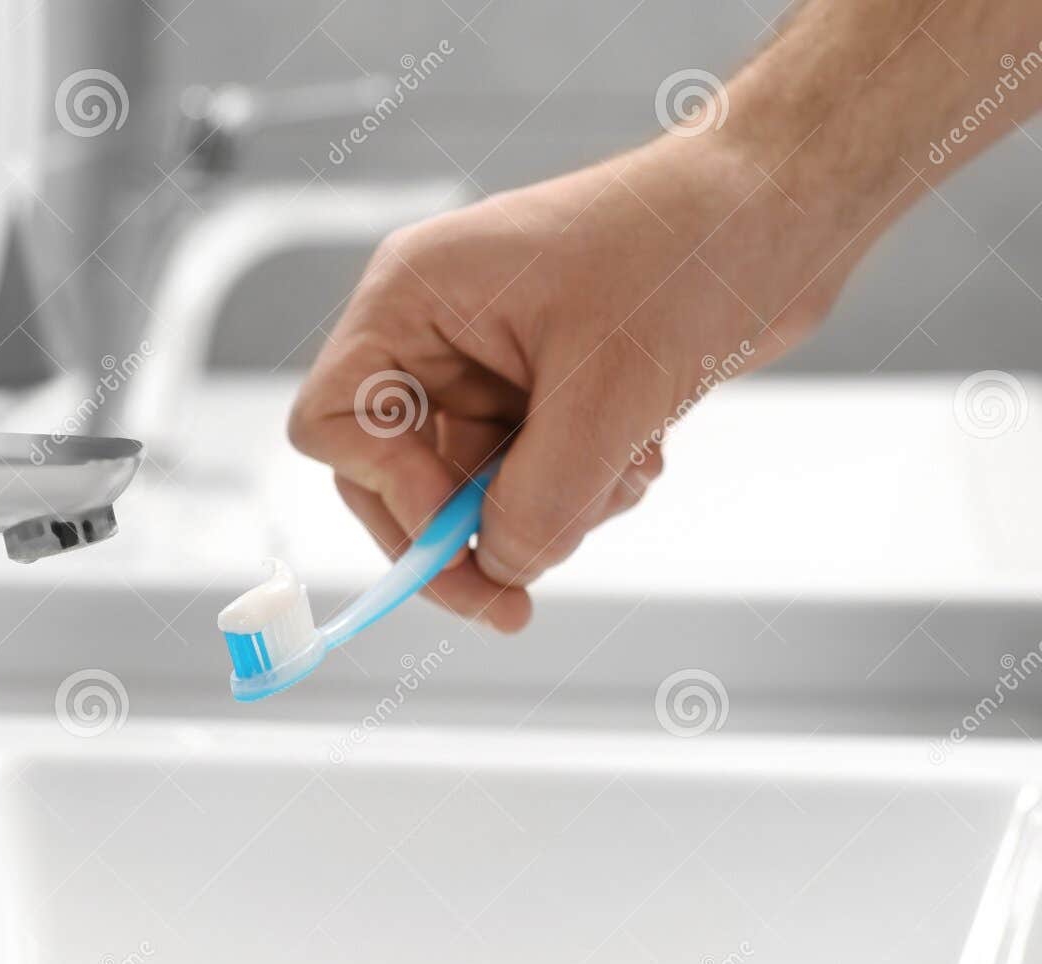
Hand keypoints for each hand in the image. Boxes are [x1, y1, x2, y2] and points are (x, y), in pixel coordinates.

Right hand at [288, 133, 846, 630]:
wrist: (781, 208)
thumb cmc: (689, 249)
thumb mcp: (610, 390)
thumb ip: (541, 498)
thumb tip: (503, 569)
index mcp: (416, 298)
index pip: (337, 422)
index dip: (389, 492)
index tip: (460, 537)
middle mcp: (438, 334)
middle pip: (396, 475)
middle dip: (461, 534)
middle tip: (509, 601)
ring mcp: (489, 365)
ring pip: (473, 491)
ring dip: (548, 508)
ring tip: (624, 472)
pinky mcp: (542, 392)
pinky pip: (530, 482)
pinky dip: (583, 491)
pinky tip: (642, 452)